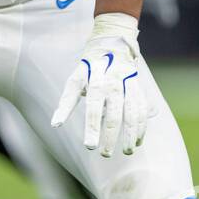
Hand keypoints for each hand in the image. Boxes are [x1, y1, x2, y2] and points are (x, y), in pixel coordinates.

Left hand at [51, 12, 148, 156]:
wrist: (113, 45)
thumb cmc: (88, 69)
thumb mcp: (74, 81)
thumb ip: (66, 103)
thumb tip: (55, 124)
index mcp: (96, 81)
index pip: (93, 107)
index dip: (92, 127)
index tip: (90, 146)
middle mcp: (114, 83)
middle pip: (114, 113)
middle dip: (110, 136)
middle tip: (104, 154)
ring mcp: (129, 85)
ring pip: (133, 113)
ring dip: (130, 134)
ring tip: (126, 152)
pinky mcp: (139, 88)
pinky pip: (143, 109)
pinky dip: (142, 127)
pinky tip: (137, 141)